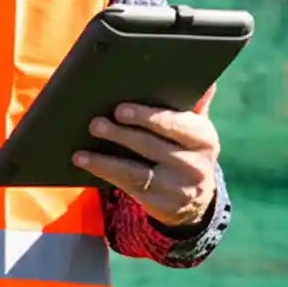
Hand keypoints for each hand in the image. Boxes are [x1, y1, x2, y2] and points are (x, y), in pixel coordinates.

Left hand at [72, 102, 218, 227]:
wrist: (195, 200)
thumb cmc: (185, 149)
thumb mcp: (194, 130)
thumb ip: (194, 105)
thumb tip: (206, 82)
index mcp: (204, 138)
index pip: (176, 124)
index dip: (147, 117)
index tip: (120, 109)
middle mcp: (196, 164)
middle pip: (152, 146)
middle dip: (121, 134)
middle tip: (95, 124)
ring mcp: (178, 187)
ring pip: (136, 171)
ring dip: (105, 160)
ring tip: (81, 151)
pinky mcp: (161, 204)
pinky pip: (128, 186)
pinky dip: (104, 172)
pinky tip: (83, 161)